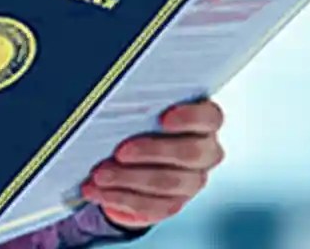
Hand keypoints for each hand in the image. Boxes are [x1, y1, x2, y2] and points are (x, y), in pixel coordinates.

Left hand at [81, 99, 225, 229]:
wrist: (133, 160)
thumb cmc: (139, 122)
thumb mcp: (141, 109)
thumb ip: (139, 105)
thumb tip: (114, 102)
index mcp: (203, 121)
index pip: (210, 117)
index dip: (190, 118)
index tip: (164, 118)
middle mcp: (205, 152)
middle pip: (191, 153)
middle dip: (152, 151)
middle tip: (120, 152)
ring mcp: (192, 181)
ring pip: (168, 183)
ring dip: (128, 179)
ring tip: (99, 175)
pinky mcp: (173, 203)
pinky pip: (151, 206)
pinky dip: (121, 198)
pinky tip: (99, 192)